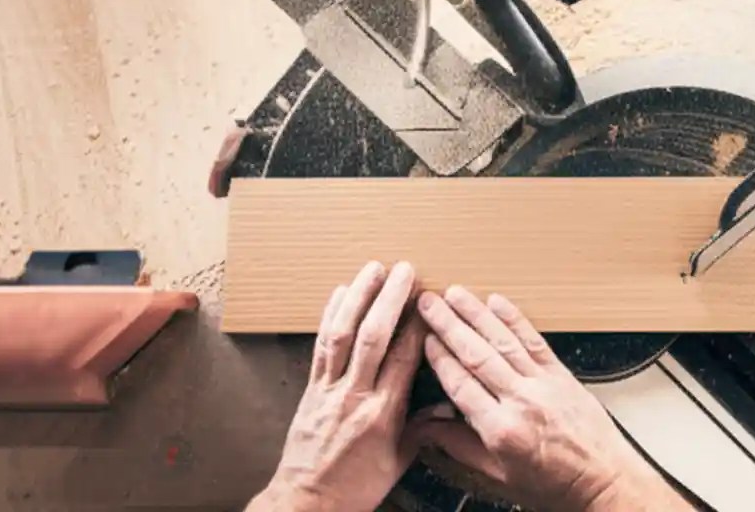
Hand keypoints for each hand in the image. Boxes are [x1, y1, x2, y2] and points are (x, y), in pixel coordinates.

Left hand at [249, 261, 426, 511]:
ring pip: (342, 334)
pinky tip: (340, 292)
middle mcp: (354, 395)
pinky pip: (321, 345)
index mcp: (381, 414)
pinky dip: (330, 315)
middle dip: (390, 299)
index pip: (403, 359)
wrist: (306, 502)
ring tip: (374, 267)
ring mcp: (328, 389)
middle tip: (405, 270)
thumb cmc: (356, 487)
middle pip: (373, 337)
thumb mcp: (399, 463)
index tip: (431, 299)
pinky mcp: (311, 389)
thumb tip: (448, 404)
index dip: (417, 326)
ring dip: (359, 296)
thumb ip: (423, 430)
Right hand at [415, 286, 690, 510]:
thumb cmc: (553, 485)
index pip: (461, 385)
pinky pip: (534, 341)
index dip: (439, 358)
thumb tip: (426, 428)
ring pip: (503, 341)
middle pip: (478, 355)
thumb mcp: (499, 476)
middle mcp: (522, 401)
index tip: (424, 338)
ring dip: (477, 314)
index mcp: (501, 430)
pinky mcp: (561, 374)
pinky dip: (515, 319)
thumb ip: (459, 447)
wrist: (602, 482)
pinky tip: (497, 302)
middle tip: (429, 302)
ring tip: (456, 295)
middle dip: (450, 325)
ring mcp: (543, 384)